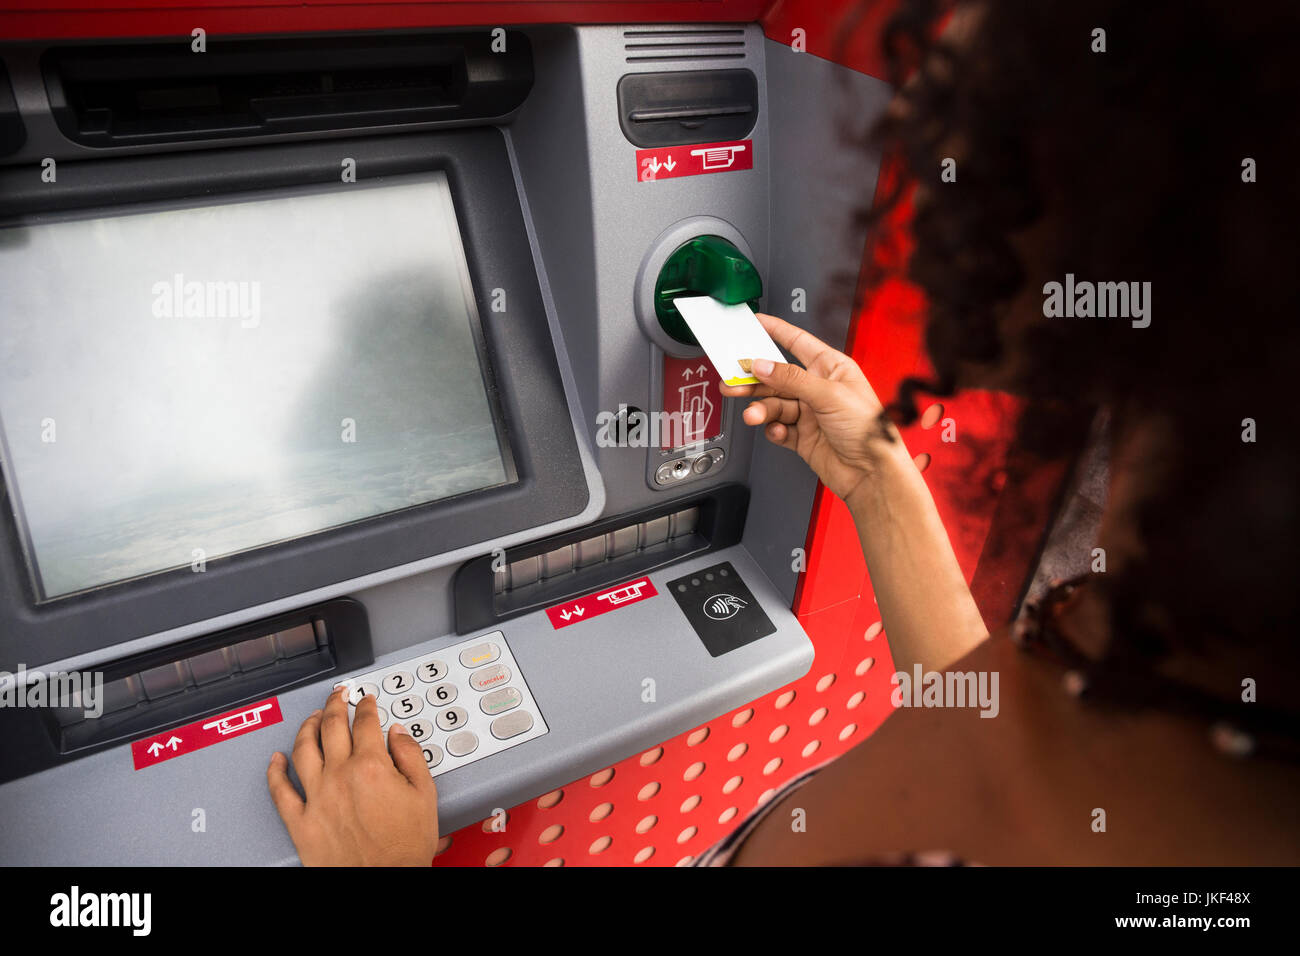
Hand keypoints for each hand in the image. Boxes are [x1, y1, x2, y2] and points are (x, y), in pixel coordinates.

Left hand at [267, 686, 438, 865]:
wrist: (384, 882)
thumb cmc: (404, 847)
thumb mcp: (424, 795)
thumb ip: (411, 757)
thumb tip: (398, 734)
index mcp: (372, 766)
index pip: (366, 723)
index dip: (366, 705)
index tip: (366, 700)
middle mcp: (340, 776)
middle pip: (332, 726)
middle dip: (336, 704)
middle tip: (339, 695)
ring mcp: (317, 797)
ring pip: (303, 749)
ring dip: (307, 726)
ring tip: (313, 717)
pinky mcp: (300, 821)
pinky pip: (280, 790)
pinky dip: (275, 771)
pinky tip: (276, 759)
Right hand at [720, 313, 910, 505]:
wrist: (871, 473)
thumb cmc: (870, 430)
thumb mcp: (829, 394)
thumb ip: (792, 379)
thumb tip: (764, 365)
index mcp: (831, 368)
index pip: (797, 342)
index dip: (775, 330)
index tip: (754, 323)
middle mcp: (819, 388)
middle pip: (777, 377)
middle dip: (755, 379)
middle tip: (733, 381)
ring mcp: (810, 413)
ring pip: (774, 404)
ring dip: (762, 409)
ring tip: (754, 415)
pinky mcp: (803, 436)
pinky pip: (778, 428)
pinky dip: (773, 429)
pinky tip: (777, 430)